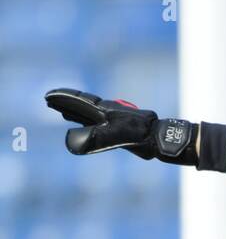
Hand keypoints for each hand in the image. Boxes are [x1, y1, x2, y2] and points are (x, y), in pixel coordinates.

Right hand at [45, 88, 198, 164]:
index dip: (64, 99)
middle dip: (68, 104)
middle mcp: (108, 112)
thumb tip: (72, 142)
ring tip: (65, 111)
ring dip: (78, 112)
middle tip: (51, 101)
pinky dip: (91, 121)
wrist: (163, 138)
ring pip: (92, 114)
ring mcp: (116, 119)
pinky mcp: (122, 127)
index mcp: (104, 111)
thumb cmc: (142, 136)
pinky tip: (91, 125)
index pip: (79, 102)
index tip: (48, 97)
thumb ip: (96, 139)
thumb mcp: (117, 137)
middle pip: (84, 106)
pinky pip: (101, 122)